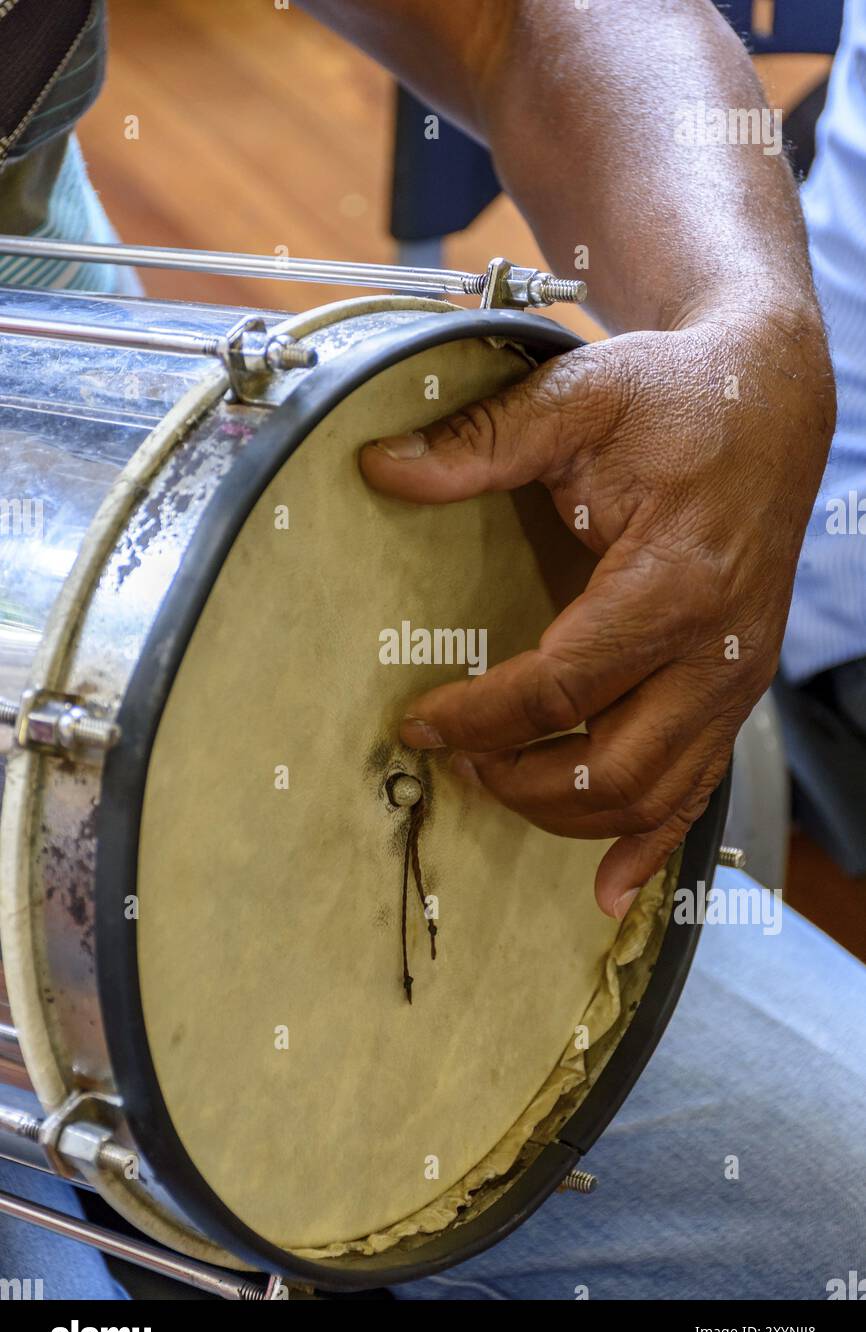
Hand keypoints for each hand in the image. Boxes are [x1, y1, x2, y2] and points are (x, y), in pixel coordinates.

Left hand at [360, 310, 834, 917]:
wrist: (773, 399)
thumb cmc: (678, 398)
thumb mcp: (579, 398)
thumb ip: (481, 443)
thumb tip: (380, 467)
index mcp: (673, 585)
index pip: (560, 690)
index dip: (478, 717)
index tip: (415, 720)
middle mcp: (717, 651)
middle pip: (610, 767)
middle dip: (517, 779)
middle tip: (453, 755)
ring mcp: (736, 681)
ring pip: (653, 795)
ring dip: (566, 810)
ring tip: (498, 784)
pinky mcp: (739, 690)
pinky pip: (701, 790)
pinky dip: (651, 846)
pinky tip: (606, 889)